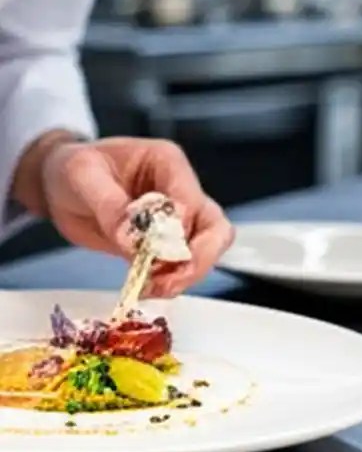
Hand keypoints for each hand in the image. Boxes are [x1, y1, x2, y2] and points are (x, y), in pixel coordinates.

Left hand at [33, 136, 232, 297]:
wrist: (58, 184)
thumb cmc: (72, 168)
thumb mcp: (82, 175)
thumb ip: (109, 204)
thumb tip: (131, 238)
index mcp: (167, 163)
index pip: (190, 197)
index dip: (179, 227)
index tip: (154, 248)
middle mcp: (181, 190)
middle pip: (214, 227)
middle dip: (198, 258)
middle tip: (168, 280)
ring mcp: (176, 218)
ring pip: (206, 249)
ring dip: (185, 274)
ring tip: (152, 288)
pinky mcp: (163, 243)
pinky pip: (180, 264)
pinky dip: (169, 280)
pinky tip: (146, 287)